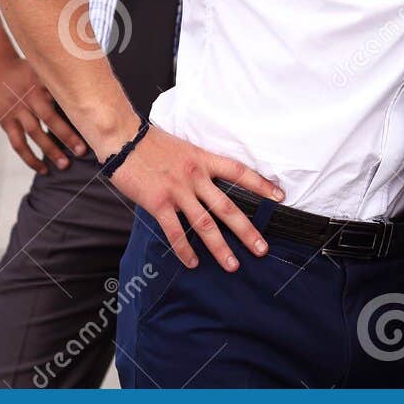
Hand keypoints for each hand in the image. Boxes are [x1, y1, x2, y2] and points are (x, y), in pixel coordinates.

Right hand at [0, 50, 86, 173]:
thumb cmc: (24, 69)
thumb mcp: (43, 69)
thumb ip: (59, 82)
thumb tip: (86, 94)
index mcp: (42, 83)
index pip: (62, 99)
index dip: (76, 112)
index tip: (91, 125)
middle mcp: (30, 97)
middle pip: (50, 118)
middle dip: (67, 136)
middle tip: (82, 151)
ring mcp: (16, 110)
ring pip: (34, 133)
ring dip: (49, 150)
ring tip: (64, 165)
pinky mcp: (6, 121)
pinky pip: (18, 143)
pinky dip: (29, 158)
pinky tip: (42, 168)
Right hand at [107, 124, 283, 270]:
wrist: (124, 138)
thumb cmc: (151, 143)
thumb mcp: (184, 148)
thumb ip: (198, 166)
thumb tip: (209, 185)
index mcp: (203, 159)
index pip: (239, 172)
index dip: (261, 185)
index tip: (280, 197)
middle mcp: (195, 175)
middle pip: (227, 206)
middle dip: (246, 230)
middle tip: (261, 248)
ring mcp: (177, 190)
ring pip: (205, 223)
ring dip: (220, 247)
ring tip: (232, 265)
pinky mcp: (158, 202)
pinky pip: (175, 231)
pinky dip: (185, 249)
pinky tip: (192, 262)